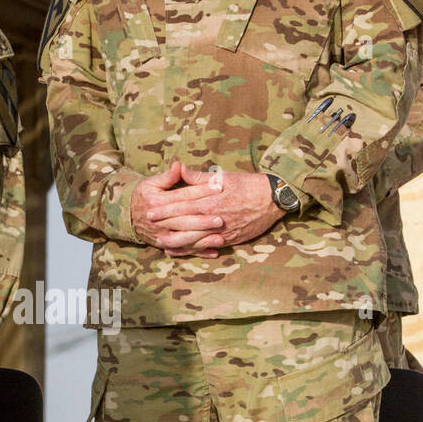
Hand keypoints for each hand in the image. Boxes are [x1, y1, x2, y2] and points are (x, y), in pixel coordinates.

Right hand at [131, 161, 225, 255]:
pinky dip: (199, 252)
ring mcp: (161, 235)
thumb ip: (168, 176)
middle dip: (202, 221)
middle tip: (220, 219)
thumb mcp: (151, 183)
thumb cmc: (144, 196)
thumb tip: (179, 165)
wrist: (126, 215)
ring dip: (203, 240)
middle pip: (184, 220)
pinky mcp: (165, 245)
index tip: (218, 188)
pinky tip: (214, 251)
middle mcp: (158, 221)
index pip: (182, 196)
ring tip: (221, 238)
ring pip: (184, 239)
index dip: (200, 191)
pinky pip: (184, 250)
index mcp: (156, 202)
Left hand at [143, 165, 281, 253]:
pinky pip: (208, 246)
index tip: (150, 211)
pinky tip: (182, 251)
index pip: (183, 206)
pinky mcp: (230, 240)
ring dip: (177, 242)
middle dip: (166, 226)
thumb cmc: (249, 185)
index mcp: (212, 201)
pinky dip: (194, 249)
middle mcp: (215, 219)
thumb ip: (199, 178)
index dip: (165, 209)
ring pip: (195, 239)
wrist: (274, 199)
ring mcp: (222, 232)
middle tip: (149, 229)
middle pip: (185, 224)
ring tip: (161, 244)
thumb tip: (180, 170)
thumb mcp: (224, 177)